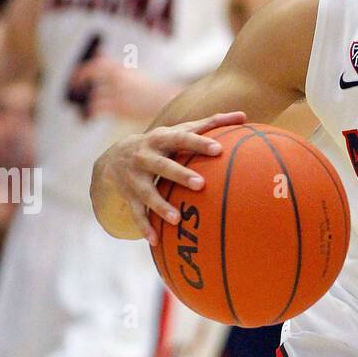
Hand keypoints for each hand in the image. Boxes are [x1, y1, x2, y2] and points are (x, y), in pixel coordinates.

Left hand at [69, 55, 180, 122]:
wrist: (165, 102)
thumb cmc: (148, 88)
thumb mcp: (132, 72)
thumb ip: (114, 63)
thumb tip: (98, 52)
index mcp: (122, 68)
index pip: (97, 63)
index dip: (83, 69)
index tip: (76, 76)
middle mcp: (119, 78)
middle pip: (92, 75)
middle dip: (79, 80)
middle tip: (75, 87)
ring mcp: (119, 93)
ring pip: (95, 95)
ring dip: (91, 100)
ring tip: (91, 106)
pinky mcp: (121, 108)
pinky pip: (99, 109)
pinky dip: (93, 111)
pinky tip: (92, 115)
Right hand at [93, 110, 244, 243]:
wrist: (114, 158)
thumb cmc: (161, 144)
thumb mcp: (178, 131)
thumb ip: (210, 124)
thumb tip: (243, 116)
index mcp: (160, 139)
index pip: (181, 138)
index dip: (199, 143)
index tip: (218, 149)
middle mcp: (145, 157)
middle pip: (163, 165)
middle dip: (180, 175)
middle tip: (201, 184)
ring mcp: (135, 178)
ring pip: (147, 193)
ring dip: (161, 206)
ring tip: (177, 219)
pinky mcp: (129, 196)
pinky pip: (136, 213)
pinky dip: (144, 227)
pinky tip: (155, 241)